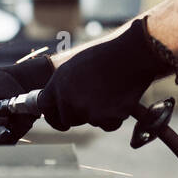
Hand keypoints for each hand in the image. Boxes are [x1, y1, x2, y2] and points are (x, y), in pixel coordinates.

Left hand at [37, 16, 174, 131]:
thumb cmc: (109, 54)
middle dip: (80, 116)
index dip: (52, 116)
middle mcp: (69, 98)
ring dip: (101, 114)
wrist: (132, 53)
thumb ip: (67, 83)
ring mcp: (87, 109)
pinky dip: (116, 117)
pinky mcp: (106, 117)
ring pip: (91, 122)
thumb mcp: (79, 64)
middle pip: (69, 119)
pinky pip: (108, 125)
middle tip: (96, 103)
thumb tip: (63, 101)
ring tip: (113, 91)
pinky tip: (122, 98)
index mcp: (59, 82)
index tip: (59, 120)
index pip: (45, 106)